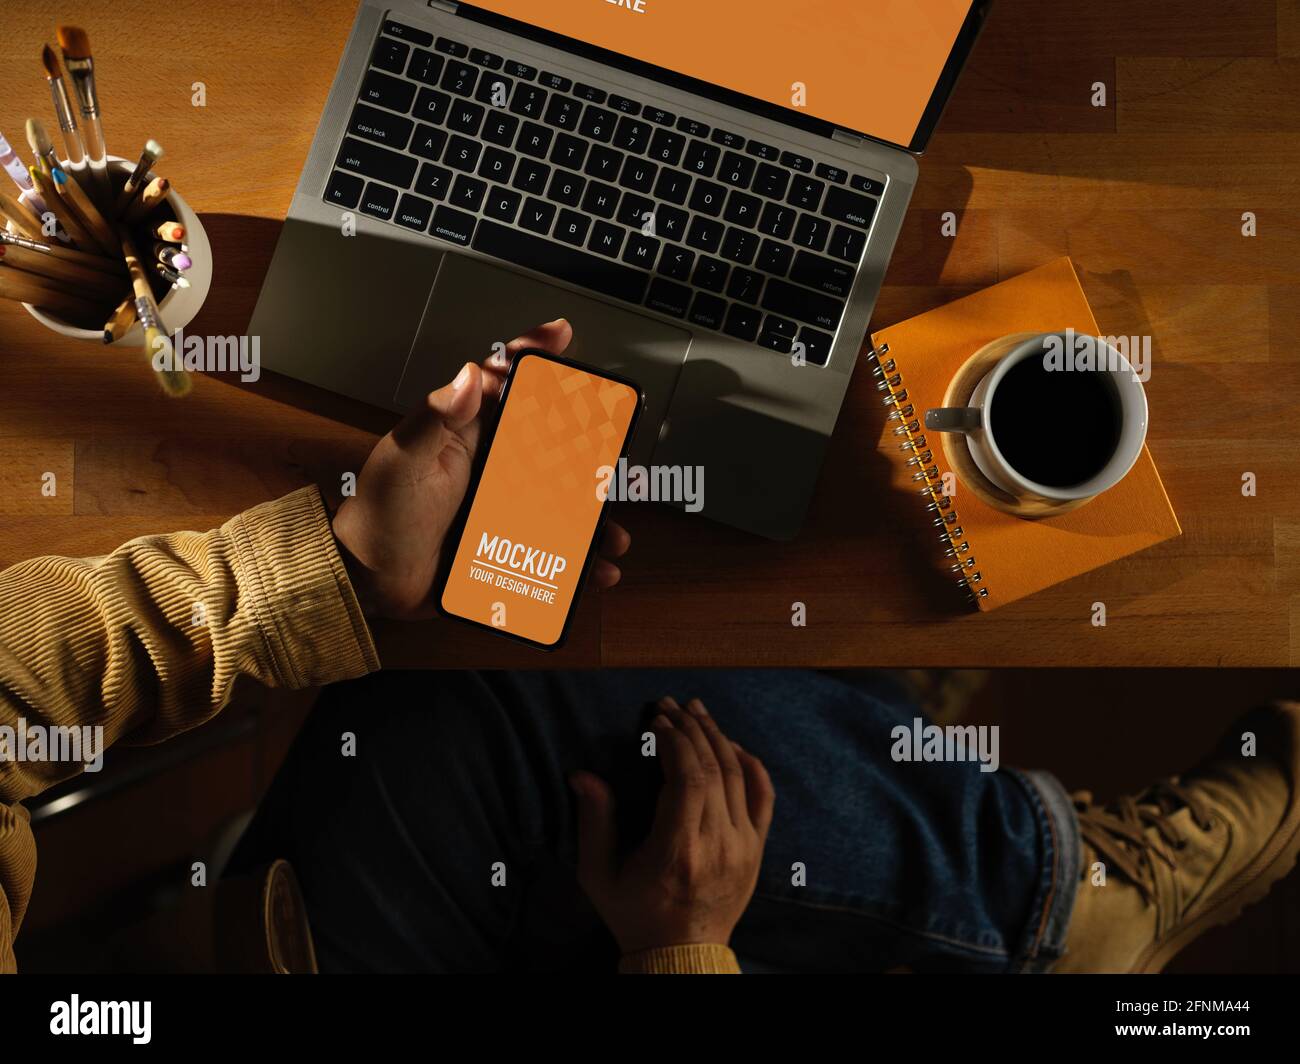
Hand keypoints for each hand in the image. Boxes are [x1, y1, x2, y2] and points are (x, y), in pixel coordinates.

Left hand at [331, 318, 631, 619]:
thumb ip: (433, 418)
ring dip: (592, 514)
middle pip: (552, 444)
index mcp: (466, 433)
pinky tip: (595, 569)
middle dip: (588, 448)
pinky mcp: (508, 543)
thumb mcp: (403, 461)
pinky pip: (553, 547)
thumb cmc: (378, 516)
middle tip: (612, 457)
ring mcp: (503, 504)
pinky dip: (580, 559)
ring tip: (610, 532)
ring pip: (562, 499)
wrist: (371, 582)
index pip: (504, 382)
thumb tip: (468, 376)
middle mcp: (491, 464)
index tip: (561, 334)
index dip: (533, 354)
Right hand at [570, 697, 774, 953]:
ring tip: (697, 712)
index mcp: (678, 850)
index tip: (656, 721)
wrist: (682, 955)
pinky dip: (751, 765)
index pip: (686, 778)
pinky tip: (733, 745)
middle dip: (691, 728)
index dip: (673, 741)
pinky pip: (763, 797)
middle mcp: (718, 844)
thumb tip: (582, 775)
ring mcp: (743, 846)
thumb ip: (594, 823)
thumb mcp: (600, 875)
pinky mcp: (757, 849)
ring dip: (717, 737)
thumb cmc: (634, 913)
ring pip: (737, 775)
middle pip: (712, 768)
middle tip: (671, 705)